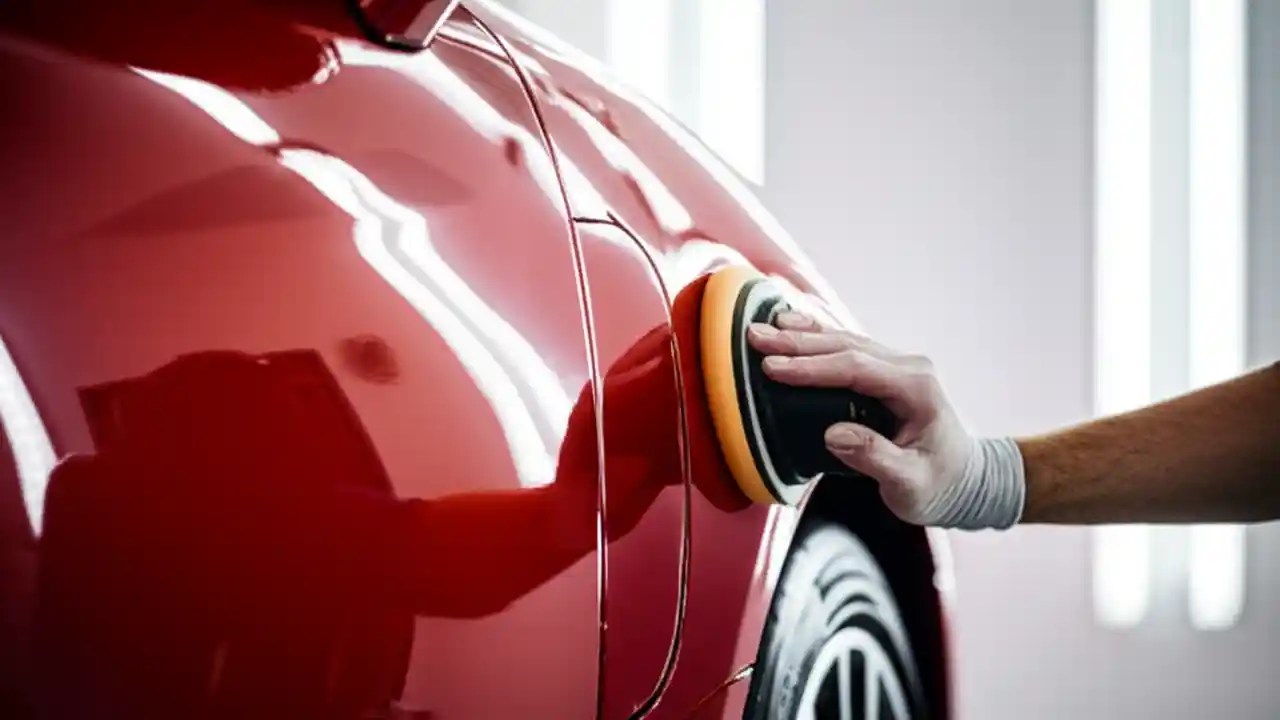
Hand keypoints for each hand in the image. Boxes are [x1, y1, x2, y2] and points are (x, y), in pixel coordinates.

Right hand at [747, 312, 975, 525]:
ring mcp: (897, 367)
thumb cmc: (940, 486)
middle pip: (845, 347)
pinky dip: (817, 339)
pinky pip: (847, 349)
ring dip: (802, 337)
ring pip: (844, 341)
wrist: (966, 482)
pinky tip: (792, 327)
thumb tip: (835, 435)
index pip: (854, 368)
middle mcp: (908, 368)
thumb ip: (876, 458)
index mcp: (916, 388)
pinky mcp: (885, 374)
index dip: (811, 367)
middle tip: (755, 337)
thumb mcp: (910, 483)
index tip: (772, 368)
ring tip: (763, 330)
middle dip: (796, 343)